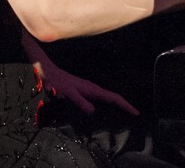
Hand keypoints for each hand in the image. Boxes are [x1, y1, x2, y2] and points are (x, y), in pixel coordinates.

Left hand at [23, 39, 138, 116]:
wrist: (47, 70)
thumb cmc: (56, 81)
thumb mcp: (67, 92)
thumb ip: (79, 101)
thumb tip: (93, 111)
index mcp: (92, 89)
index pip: (113, 97)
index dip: (125, 105)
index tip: (136, 112)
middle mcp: (92, 88)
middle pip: (113, 97)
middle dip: (124, 105)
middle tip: (135, 114)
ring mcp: (88, 89)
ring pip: (107, 97)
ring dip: (117, 105)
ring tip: (125, 113)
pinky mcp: (83, 90)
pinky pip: (100, 98)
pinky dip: (108, 104)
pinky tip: (106, 109)